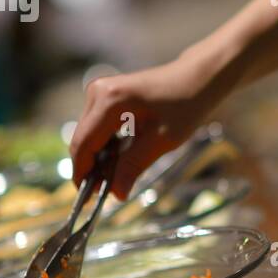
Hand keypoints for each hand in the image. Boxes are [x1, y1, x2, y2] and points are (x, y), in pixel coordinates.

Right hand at [70, 53, 220, 198]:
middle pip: (82, 140)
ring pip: (89, 135)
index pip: (83, 144)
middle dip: (91, 168)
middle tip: (105, 193)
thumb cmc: (185, 104)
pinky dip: (106, 146)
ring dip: (99, 158)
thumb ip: (134, 166)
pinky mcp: (106, 95)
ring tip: (115, 179)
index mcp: (109, 101)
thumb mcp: (162, 140)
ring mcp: (100, 92)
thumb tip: (116, 194)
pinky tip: (119, 161)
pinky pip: (97, 127)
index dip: (81, 173)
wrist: (196, 78)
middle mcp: (98, 92)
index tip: (85, 199)